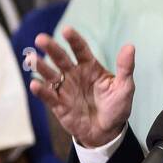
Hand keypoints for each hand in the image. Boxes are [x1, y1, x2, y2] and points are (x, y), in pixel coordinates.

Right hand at [29, 29, 133, 148]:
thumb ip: (126, 68)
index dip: (74, 40)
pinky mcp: (59, 104)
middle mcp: (75, 74)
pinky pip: (48, 96)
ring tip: (31, 58)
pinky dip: (41, 90)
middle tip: (41, 39)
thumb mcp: (125, 87)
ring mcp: (65, 88)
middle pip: (61, 58)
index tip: (67, 30)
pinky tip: (35, 84)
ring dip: (40, 66)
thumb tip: (130, 47)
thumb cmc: (116, 107)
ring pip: (50, 74)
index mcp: (90, 67)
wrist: (108, 132)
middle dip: (51, 48)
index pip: (80, 49)